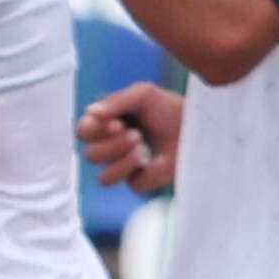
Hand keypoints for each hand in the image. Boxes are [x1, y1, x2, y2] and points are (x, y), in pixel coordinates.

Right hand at [78, 79, 185, 193]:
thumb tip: (91, 112)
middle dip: (112, 145)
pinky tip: (151, 159)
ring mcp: (123, 166)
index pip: (83, 132)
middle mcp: (110, 147)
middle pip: (90, 155)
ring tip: (140, 146)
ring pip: (103, 177)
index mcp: (106, 124)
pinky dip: (135, 169)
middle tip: (135, 134)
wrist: (195, 126)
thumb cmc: (168, 108)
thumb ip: (115, 101)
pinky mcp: (138, 181)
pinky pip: (127, 184)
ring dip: (120, 160)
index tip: (117, 123)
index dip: (94, 130)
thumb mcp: (143, 94)